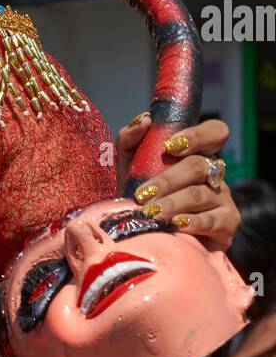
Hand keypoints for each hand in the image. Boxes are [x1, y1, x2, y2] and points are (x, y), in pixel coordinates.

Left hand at [117, 114, 238, 250]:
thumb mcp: (129, 166)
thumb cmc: (142, 197)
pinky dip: (192, 222)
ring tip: (151, 213)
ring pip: (200, 194)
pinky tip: (176, 224)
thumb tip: (145, 120)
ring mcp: (223, 197)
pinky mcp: (228, 222)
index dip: (197, 135)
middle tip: (143, 194)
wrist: (149, 236)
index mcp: (197, 154)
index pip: (215, 132)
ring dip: (172, 203)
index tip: (170, 146)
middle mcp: (214, 173)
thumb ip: (131, 139)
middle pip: (198, 166)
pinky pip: (212, 220)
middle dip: (167, 180)